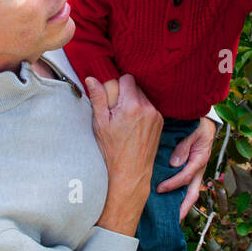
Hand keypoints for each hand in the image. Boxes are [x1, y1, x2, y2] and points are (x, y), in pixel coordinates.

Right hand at [85, 74, 161, 235]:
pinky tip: (134, 124)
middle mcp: (147, 108)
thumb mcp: (100, 123)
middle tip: (116, 108)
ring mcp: (156, 115)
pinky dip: (142, 111)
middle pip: (137, 86)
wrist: (130, 172)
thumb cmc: (112, 149)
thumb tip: (91, 78)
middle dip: (126, 93)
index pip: (128, 78)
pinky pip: (150, 107)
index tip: (112, 95)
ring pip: (144, 96)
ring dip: (135, 101)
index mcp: (132, 105)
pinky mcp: (160, 122)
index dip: (118, 84)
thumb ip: (98, 98)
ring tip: (126, 118)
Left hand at [155, 117, 216, 220]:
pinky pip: (185, 186)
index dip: (172, 184)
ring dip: (180, 205)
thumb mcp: (193, 132)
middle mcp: (199, 170)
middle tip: (172, 220)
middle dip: (183, 209)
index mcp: (200, 160)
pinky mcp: (191, 171)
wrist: (204, 122)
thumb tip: (174, 163)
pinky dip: (178, 195)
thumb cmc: (198, 125)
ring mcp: (195, 172)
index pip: (185, 177)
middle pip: (192, 194)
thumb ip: (183, 146)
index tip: (159, 189)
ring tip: (169, 217)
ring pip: (189, 193)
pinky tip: (167, 201)